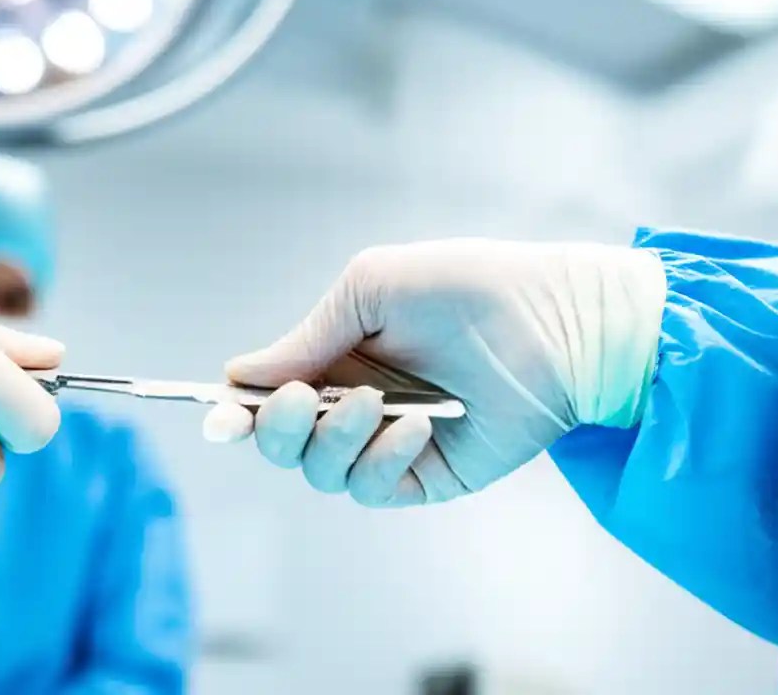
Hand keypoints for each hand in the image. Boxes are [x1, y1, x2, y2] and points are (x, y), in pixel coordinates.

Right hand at [203, 238, 665, 506]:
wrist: (560, 322)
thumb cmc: (472, 289)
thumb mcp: (374, 288)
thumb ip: (307, 336)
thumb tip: (240, 375)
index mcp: (334, 359)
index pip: (265, 395)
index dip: (233, 410)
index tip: (217, 416)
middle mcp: (352, 405)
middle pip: (279, 443)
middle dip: (275, 427)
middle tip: (302, 399)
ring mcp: (387, 444)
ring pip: (319, 471)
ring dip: (334, 440)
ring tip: (377, 403)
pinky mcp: (424, 475)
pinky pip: (373, 489)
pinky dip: (382, 460)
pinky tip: (418, 426)